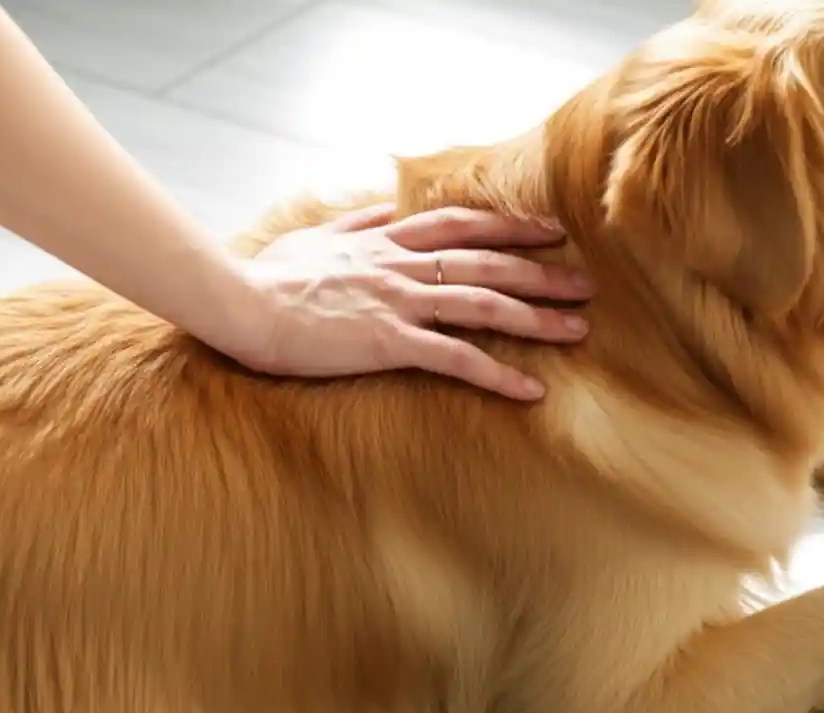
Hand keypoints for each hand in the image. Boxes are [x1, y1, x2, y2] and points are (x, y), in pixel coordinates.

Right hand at [223, 204, 592, 399]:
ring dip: (536, 318)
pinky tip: (532, 391)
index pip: (463, 226)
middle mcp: (402, 265)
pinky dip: (498, 374)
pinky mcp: (389, 341)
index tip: (550, 231)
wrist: (236, 301)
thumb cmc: (269, 274)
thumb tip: (379, 209)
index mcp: (387, 240)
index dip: (511, 227)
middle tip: (587, 284)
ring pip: (484, 305)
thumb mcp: (315, 236)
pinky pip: (456, 358)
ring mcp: (399, 301)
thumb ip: (355, 222)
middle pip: (489, 264)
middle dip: (542, 273)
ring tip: (578, 331)